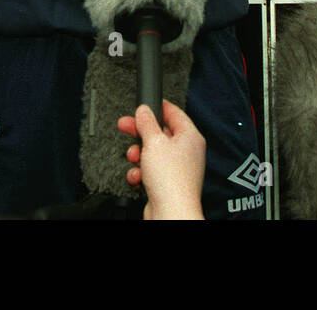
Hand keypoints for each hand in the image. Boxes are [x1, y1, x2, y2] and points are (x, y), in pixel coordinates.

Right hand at [117, 101, 205, 219]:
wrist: (171, 212)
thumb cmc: (171, 180)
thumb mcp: (153, 142)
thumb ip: (147, 123)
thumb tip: (144, 110)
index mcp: (190, 136)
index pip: (174, 113)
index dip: (158, 107)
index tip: (145, 105)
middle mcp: (187, 151)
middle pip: (160, 133)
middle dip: (141, 132)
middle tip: (126, 126)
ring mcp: (178, 168)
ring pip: (153, 153)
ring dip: (139, 155)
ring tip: (134, 157)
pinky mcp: (168, 183)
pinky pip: (151, 171)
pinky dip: (141, 172)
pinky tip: (138, 176)